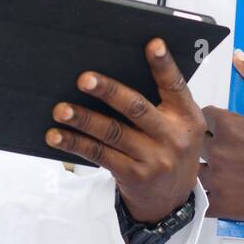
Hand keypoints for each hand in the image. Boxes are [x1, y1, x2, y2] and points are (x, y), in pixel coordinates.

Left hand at [45, 38, 203, 222]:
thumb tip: (118, 69)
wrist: (172, 199)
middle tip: (84, 78)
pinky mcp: (133, 175)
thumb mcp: (180, 125)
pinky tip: (57, 135)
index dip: (164, 64)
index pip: (175, 85)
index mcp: (186, 116)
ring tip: (61, 109)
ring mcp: (154, 159)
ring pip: (113, 132)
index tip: (152, 43)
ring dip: (83, 119)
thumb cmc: (171, 149)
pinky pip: (100, 155)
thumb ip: (161, 101)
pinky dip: (76, 143)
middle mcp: (173, 137)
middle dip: (109, 91)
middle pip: (137, 108)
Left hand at [201, 50, 243, 222]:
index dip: (212, 121)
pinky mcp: (223, 204)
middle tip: (223, 151)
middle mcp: (218, 152)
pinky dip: (200, 198)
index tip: (222, 128)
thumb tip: (239, 56)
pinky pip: (197, 201)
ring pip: (192, 171)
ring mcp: (218, 181)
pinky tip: (212, 194)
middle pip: (194, 143)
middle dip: (204, 144)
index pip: (203, 116)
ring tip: (215, 173)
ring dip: (199, 170)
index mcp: (229, 126)